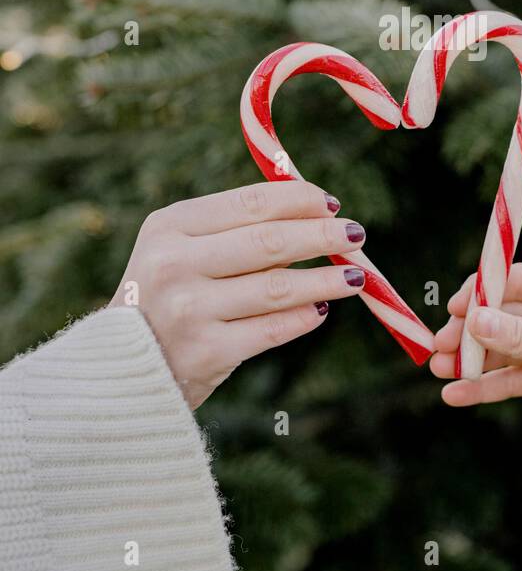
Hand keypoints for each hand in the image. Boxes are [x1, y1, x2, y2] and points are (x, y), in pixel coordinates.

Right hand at [111, 181, 366, 408]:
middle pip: (269, 242)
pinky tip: (321, 310)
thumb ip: (235, 229)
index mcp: (169, 226)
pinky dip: (303, 317)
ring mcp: (188, 311)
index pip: (249, 204)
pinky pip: (271, 330)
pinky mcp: (206, 353)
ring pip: (277, 287)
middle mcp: (174, 264)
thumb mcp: (178, 250)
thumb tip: (316, 210)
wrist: (117, 369)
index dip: (298, 200)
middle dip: (322, 235)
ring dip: (325, 279)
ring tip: (355, 276)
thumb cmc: (164, 298)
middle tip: (356, 233)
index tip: (331, 202)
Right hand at [431, 259, 521, 467]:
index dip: (484, 292)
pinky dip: (487, 385)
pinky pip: (513, 376)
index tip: (454, 308)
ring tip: (439, 370)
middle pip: (506, 313)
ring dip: (474, 359)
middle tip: (438, 345)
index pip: (520, 278)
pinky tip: (458, 394)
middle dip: (473, 331)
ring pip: (506, 346)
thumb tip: (474, 320)